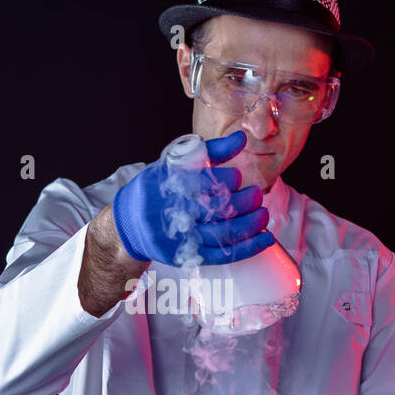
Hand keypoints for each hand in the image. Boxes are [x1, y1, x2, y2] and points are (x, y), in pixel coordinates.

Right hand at [111, 129, 275, 265]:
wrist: (129, 224)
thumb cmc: (157, 189)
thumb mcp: (175, 164)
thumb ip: (210, 151)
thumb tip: (241, 138)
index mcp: (166, 185)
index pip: (200, 183)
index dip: (225, 180)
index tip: (238, 178)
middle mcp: (170, 212)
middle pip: (213, 209)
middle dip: (241, 202)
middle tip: (256, 195)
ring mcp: (178, 238)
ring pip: (220, 234)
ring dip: (248, 225)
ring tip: (263, 214)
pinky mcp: (186, 257)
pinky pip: (222, 255)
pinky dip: (247, 247)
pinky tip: (265, 238)